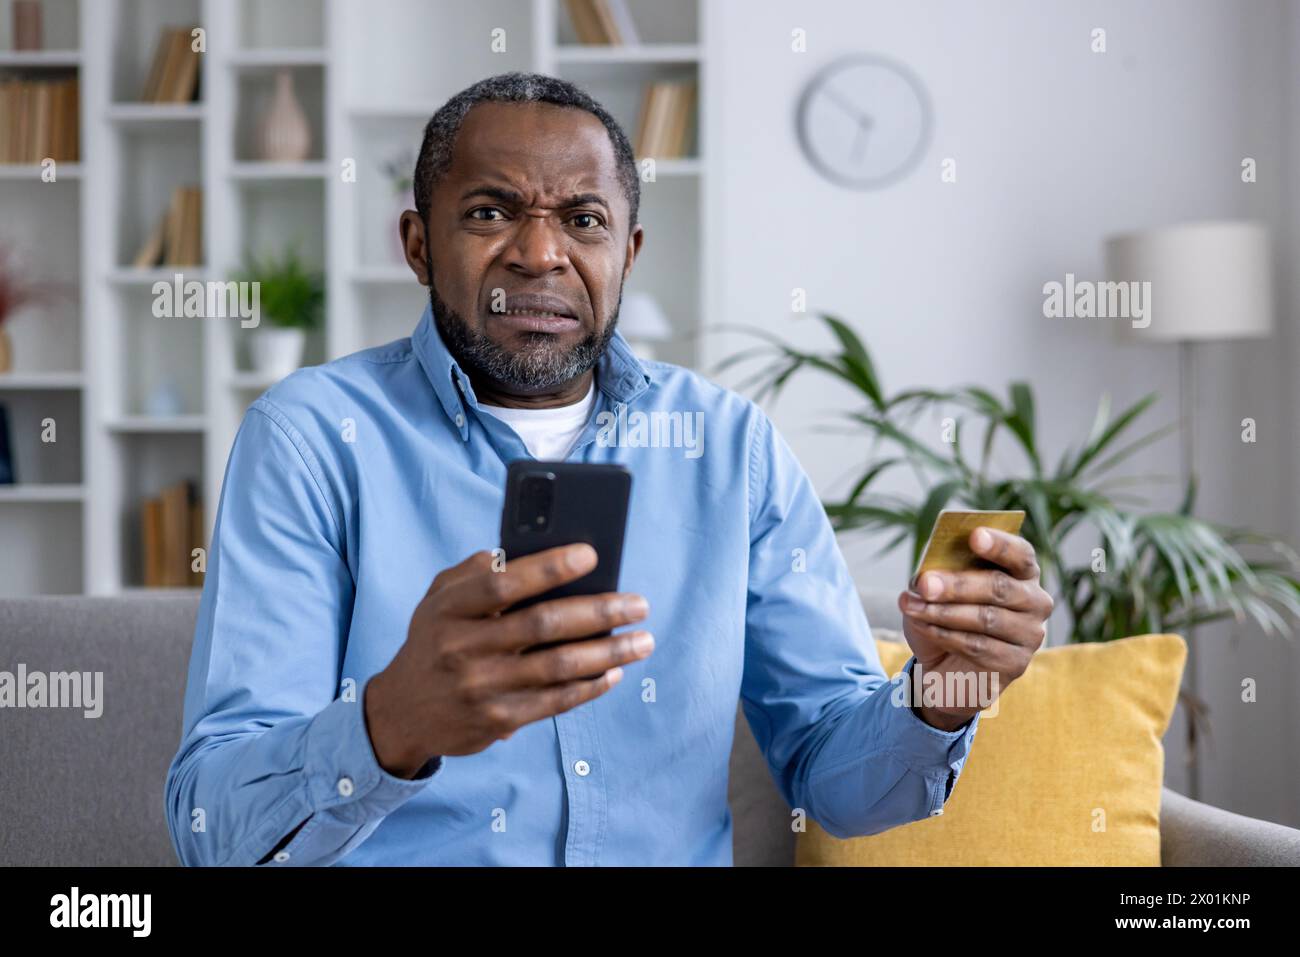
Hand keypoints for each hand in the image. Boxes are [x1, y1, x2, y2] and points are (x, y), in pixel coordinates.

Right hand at [365, 543, 653, 776]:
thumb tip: (531, 551)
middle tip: (639, 604)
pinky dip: (590, 686)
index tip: (591, 555)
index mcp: (449, 609)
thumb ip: (476, 571)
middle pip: (543, 625)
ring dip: (610, 653)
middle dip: (599, 612)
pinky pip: (555, 701)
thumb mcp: (438, 598)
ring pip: (558, 667)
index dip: (548, 568)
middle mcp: (462, 648)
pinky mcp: (497, 720)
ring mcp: (480, 688)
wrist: (402, 712)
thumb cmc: (434, 640)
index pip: (502, 584)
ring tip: (643, 640)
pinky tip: (614, 671)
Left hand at [896, 527, 1051, 729]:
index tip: (974, 536)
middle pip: (999, 586)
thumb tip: (926, 577)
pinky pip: (978, 646)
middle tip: (925, 584)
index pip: (1020, 553)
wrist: (944, 665)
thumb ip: (938, 575)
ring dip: (943, 612)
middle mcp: (1035, 601)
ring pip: (986, 618)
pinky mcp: (1016, 664)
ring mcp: (1030, 634)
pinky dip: (945, 634)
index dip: (999, 544)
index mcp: (1021, 572)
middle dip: (958, 584)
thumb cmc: (946, 616)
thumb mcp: (937, 590)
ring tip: (912, 606)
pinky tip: (923, 626)